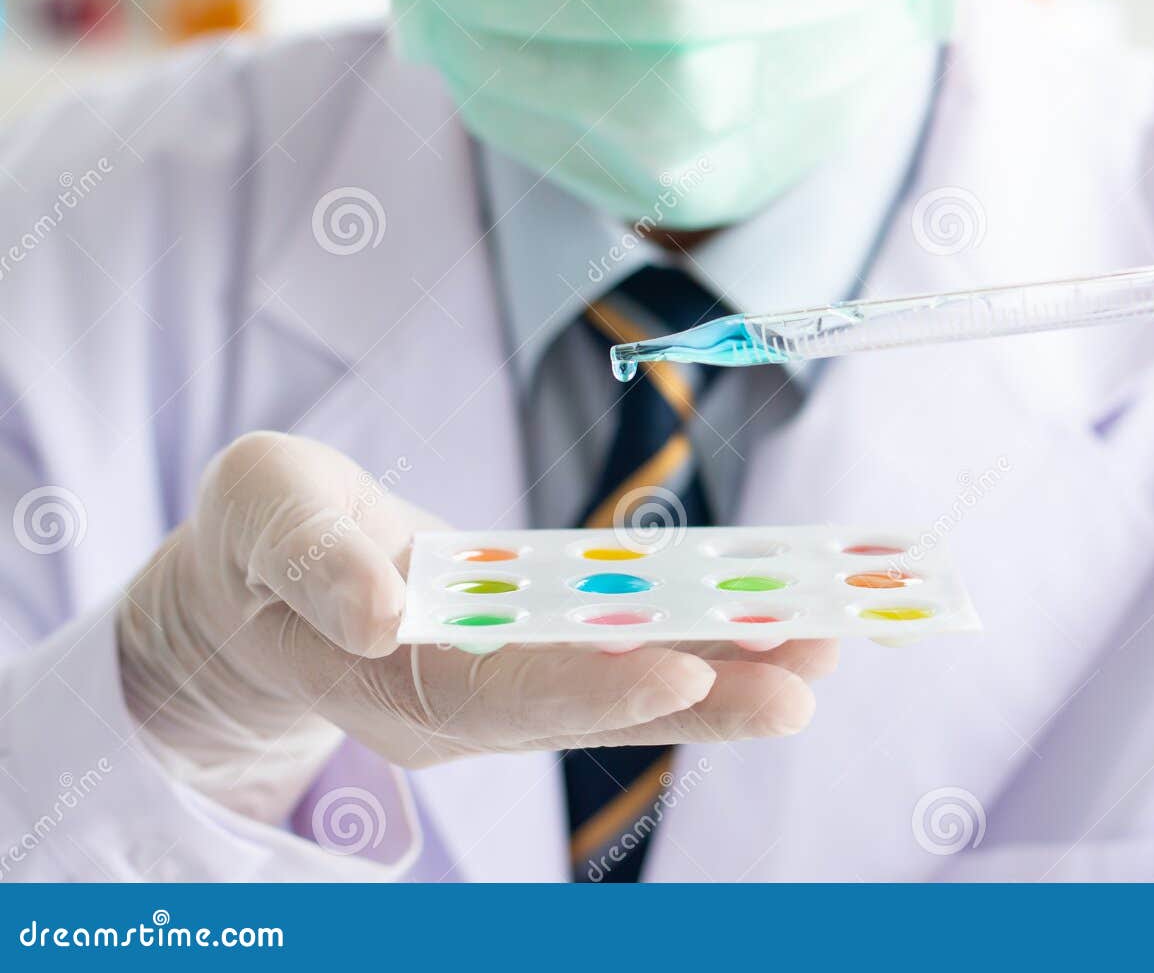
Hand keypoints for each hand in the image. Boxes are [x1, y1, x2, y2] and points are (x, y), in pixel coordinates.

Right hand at [118, 432, 833, 823]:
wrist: (263, 578)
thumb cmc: (258, 537)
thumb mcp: (262, 513)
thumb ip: (313, 561)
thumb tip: (375, 612)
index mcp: (395, 682)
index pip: (502, 698)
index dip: (591, 689)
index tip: (680, 674)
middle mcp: (466, 707)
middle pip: (593, 714)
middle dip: (703, 700)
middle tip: (805, 680)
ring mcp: (507, 688)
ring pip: (626, 696)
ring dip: (728, 677)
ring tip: (823, 649)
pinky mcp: (539, 655)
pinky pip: (627, 659)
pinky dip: (703, 645)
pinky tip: (774, 624)